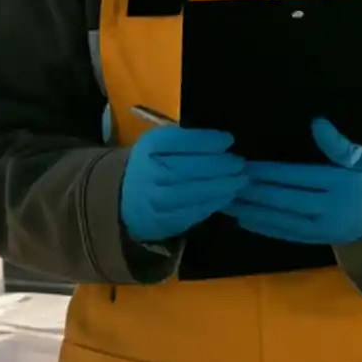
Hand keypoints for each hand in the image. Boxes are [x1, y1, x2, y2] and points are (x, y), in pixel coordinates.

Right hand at [120, 125, 248, 242]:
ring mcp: (154, 200)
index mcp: (149, 147)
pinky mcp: (160, 222)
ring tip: (240, 180)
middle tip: (241, 164)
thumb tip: (225, 142)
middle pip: (188, 168)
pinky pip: (191, 213)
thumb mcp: (161, 143)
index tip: (229, 140)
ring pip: (192, 193)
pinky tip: (226, 197)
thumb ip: (188, 141)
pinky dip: (212, 204)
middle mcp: (149, 172)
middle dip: (220, 166)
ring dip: (222, 187)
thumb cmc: (151, 163)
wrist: (120, 195)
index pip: (180, 141)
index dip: (207, 141)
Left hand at [227, 118, 361, 244]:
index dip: (265, 172)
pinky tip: (245, 221)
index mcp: (337, 182)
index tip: (240, 165)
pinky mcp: (319, 240)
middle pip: (280, 199)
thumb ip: (339, 145)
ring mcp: (322, 227)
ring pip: (279, 219)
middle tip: (221, 184)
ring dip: (250, 211)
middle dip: (250, 192)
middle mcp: (327, 207)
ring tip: (225, 202)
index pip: (293, 176)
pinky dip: (264, 228)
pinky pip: (287, 235)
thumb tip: (316, 123)